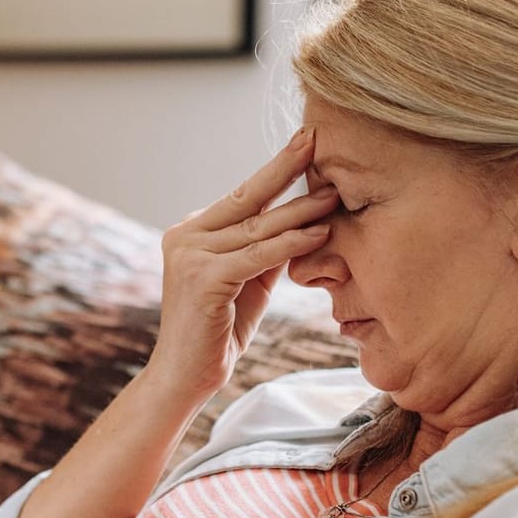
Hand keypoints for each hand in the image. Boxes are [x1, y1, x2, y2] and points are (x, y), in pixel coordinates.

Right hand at [149, 127, 336, 399]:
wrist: (184, 378)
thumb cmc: (217, 335)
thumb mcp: (246, 284)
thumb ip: (264, 252)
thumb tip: (301, 222)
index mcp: (190, 233)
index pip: (242, 198)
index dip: (276, 172)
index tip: (305, 145)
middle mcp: (185, 236)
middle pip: (247, 198)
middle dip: (285, 168)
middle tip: (316, 139)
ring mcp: (190, 255)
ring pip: (258, 227)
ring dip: (300, 210)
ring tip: (334, 193)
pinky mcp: (203, 278)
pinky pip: (258, 255)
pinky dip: (291, 244)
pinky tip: (319, 233)